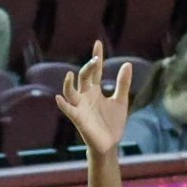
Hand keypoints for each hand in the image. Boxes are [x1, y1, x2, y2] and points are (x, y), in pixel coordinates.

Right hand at [58, 40, 132, 154]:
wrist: (110, 144)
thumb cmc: (113, 123)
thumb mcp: (121, 101)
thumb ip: (123, 83)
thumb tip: (127, 64)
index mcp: (95, 90)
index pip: (95, 70)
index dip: (96, 57)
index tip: (98, 43)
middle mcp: (86, 96)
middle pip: (84, 77)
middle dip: (88, 67)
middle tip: (96, 60)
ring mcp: (80, 106)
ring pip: (70, 91)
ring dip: (69, 83)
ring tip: (71, 74)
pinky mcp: (78, 118)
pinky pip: (68, 109)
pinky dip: (63, 104)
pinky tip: (60, 97)